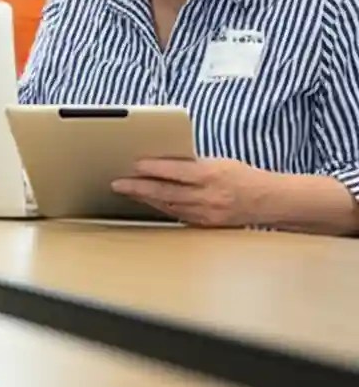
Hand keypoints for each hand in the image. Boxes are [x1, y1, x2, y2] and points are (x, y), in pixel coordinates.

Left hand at [111, 158, 271, 226]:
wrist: (269, 201)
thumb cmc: (242, 176)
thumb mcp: (219, 162)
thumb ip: (192, 164)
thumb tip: (162, 163)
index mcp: (211, 175)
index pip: (176, 172)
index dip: (153, 169)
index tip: (134, 165)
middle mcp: (207, 196)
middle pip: (166, 192)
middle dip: (139, 187)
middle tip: (117, 183)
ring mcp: (205, 213)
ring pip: (167, 206)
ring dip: (144, 198)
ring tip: (126, 190)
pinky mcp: (205, 224)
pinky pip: (176, 215)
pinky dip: (159, 207)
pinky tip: (146, 201)